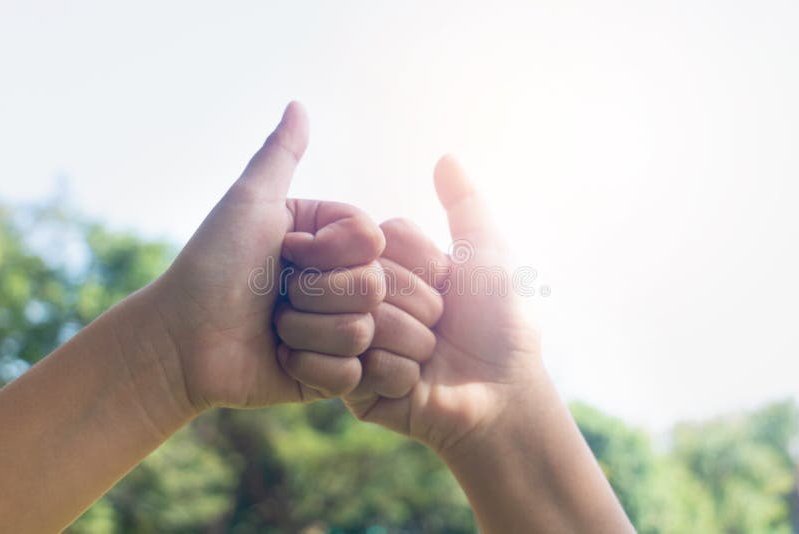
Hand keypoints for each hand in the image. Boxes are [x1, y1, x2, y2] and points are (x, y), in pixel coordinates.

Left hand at [148, 102, 384, 411]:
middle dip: (315, 293)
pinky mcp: (336, 375)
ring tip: (274, 329)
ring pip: (364, 331)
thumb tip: (298, 104)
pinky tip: (280, 358)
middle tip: (277, 295)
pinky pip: (351, 373)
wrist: (182, 339)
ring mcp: (343, 330)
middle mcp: (345, 284)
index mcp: (333, 243)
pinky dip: (309, 366)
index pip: (373, 240)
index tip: (284, 251)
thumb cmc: (213, 265)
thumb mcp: (249, 203)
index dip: (328, 250)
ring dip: (307, 331)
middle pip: (375, 287)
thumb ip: (280, 155)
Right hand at [278, 155, 539, 450]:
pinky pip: (355, 366)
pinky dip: (397, 375)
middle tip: (441, 328)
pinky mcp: (344, 385)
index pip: (378, 240)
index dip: (423, 265)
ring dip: (410, 343)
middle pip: (366, 281)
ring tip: (427, 358)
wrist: (502, 393)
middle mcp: (359, 296)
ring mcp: (346, 339)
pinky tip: (413, 383)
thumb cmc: (500, 323)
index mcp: (386, 264)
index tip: (447, 286)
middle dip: (419, 307)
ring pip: (358, 323)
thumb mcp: (488, 254)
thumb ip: (466, 204)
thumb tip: (445, 155)